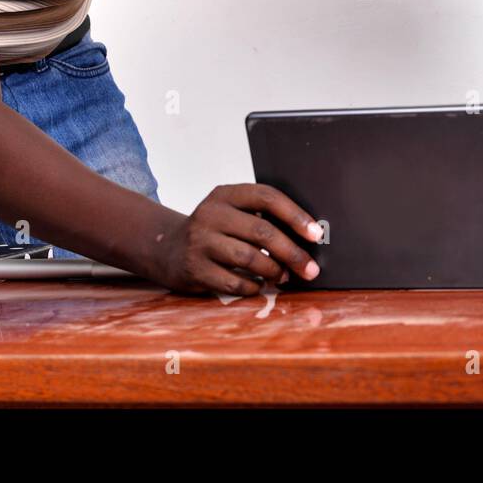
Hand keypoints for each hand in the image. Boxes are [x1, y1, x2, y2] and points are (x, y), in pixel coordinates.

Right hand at [153, 184, 322, 295]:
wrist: (166, 248)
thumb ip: (261, 218)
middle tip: (311, 269)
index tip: (315, 234)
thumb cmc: (214, 232)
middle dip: (292, 253)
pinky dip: (253, 287)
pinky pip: (235, 282)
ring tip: (284, 276)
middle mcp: (211, 214)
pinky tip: (259, 286)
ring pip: (250, 258)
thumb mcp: (231, 213)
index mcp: (225, 194)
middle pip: (262, 231)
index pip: (267, 197)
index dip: (295, 215)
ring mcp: (200, 241)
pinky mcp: (195, 269)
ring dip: (274, 271)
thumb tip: (307, 239)